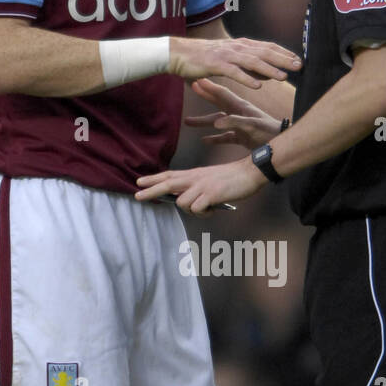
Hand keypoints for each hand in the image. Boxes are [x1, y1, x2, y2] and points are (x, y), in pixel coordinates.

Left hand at [136, 155, 265, 214]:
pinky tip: (213, 209)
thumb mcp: (210, 178)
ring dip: (192, 211)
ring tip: (207, 209)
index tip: (139, 182)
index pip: (169, 175)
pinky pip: (197, 210)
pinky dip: (204, 214)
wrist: (250, 172)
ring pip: (183, 203)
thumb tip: (185, 201)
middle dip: (150, 191)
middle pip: (167, 184)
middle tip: (136, 196)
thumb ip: (196, 187)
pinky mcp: (211, 195)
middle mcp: (195, 178)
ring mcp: (202, 186)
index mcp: (194, 174)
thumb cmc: (232, 178)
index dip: (154, 179)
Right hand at [168, 35, 299, 89]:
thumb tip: (265, 74)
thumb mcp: (229, 60)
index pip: (268, 47)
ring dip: (270, 70)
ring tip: (284, 77)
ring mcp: (227, 55)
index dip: (284, 53)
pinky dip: (247, 78)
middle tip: (299, 66)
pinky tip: (258, 85)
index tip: (299, 60)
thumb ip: (247, 66)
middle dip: (283, 60)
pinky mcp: (215, 64)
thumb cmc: (204, 58)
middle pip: (265, 53)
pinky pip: (234, 72)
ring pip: (253, 62)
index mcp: (241, 45)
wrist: (178, 54)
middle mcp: (237, 47)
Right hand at [184, 78, 286, 150]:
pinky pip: (225, 137)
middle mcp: (239, 113)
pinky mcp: (242, 138)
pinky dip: (215, 138)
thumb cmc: (269, 134)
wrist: (282, 147)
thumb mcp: (251, 127)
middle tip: (192, 86)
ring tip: (187, 121)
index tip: (198, 80)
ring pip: (217, 121)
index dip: (210, 88)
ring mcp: (239, 125)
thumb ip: (234, 123)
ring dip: (203, 121)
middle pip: (218, 103)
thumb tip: (216, 122)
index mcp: (241, 107)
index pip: (223, 94)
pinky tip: (205, 140)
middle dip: (205, 96)